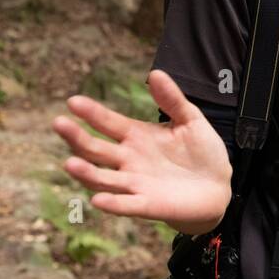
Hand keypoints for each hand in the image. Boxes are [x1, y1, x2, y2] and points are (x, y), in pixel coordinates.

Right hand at [51, 70, 232, 234]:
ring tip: (70, 162)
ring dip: (86, 172)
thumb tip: (155, 73)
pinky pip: (126, 205)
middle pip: (95, 149)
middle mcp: (129, 160)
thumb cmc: (201, 152)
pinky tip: (98, 200)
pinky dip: (113, 203)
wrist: (219, 186)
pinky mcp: (148, 205)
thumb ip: (172, 100)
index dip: (91, 112)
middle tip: (59, 123)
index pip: (107, 122)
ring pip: (103, 179)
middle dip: (76, 137)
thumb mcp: (191, 120)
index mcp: (136, 136)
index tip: (73, 101)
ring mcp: (135, 183)